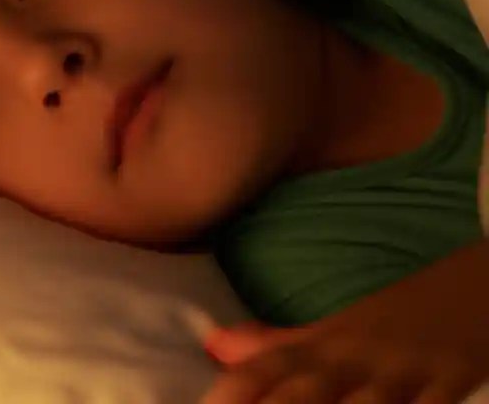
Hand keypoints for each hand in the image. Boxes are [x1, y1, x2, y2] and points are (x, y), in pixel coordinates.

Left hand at [201, 244, 488, 403]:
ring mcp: (407, 372)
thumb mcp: (340, 329)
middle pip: (303, 393)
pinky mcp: (454, 381)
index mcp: (326, 344)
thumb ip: (277, 345)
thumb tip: (212, 347)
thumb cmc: (403, 315)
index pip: (265, 369)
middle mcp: (356, 358)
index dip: (232, 392)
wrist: (483, 282)